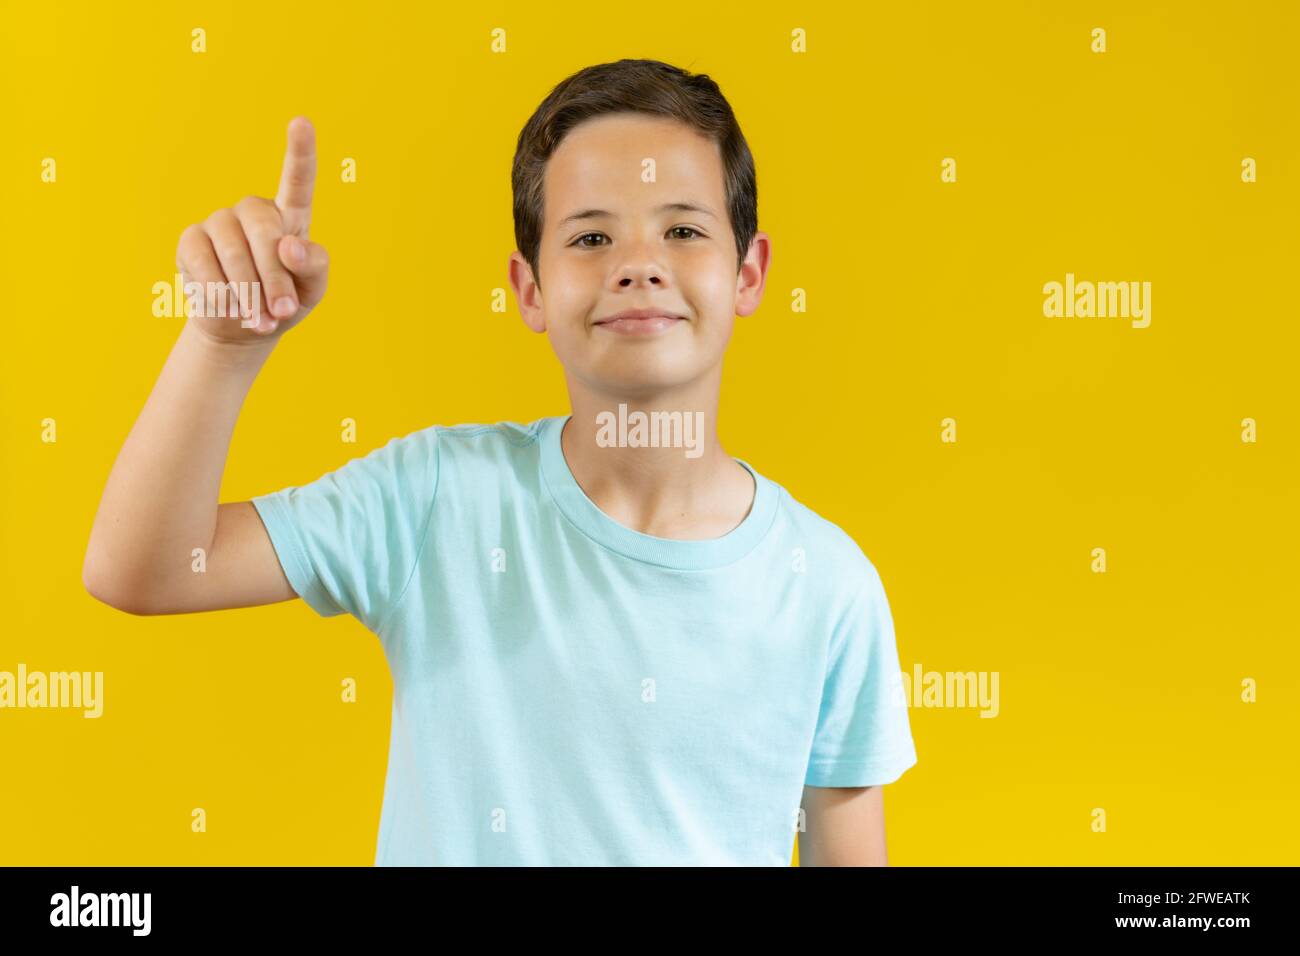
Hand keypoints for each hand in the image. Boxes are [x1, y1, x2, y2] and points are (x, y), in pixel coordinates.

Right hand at [177, 116, 328, 344]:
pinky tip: (230, 310)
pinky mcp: (191, 240)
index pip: (297, 179)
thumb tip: (288, 246)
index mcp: (290, 216)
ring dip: (248, 293)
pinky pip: (203, 263)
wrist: (244, 326)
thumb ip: (313, 266)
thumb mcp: (311, 290)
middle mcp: (253, 211)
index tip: (302, 122)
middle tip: (281, 312)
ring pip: (232, 251)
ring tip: (260, 320)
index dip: (300, 151)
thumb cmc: (284, 302)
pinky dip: (220, 293)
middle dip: (274, 277)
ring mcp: (219, 221)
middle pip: (264, 231)